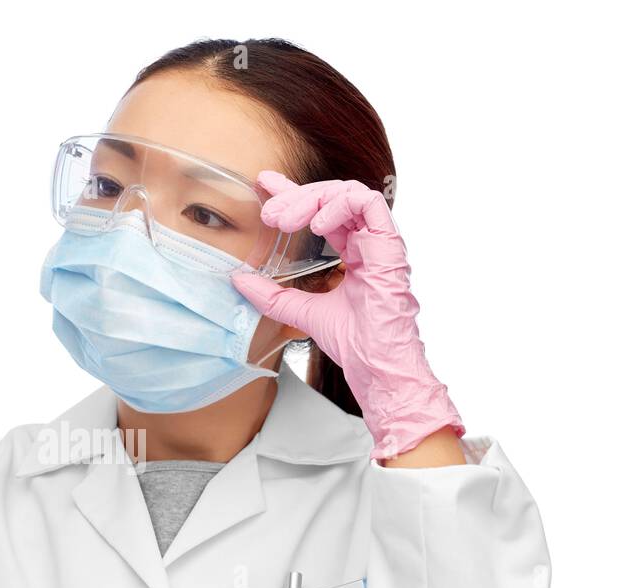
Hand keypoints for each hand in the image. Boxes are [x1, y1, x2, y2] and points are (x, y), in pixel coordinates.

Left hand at [232, 174, 461, 459]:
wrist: (375, 364)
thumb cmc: (353, 343)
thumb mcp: (300, 312)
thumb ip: (272, 294)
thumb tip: (238, 280)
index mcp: (352, 252)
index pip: (321, 210)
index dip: (293, 193)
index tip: (264, 184)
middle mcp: (367, 242)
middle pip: (332, 196)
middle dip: (297, 196)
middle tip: (269, 213)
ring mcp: (379, 241)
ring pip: (348, 193)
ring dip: (312, 199)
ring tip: (285, 220)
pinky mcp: (389, 244)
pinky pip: (367, 204)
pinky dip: (338, 205)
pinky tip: (316, 222)